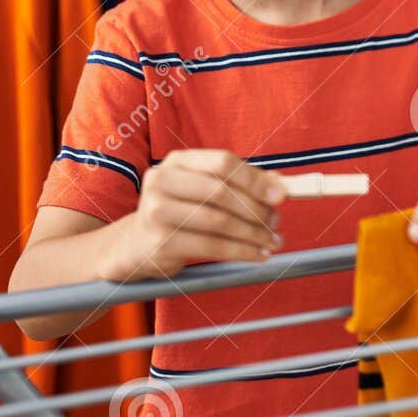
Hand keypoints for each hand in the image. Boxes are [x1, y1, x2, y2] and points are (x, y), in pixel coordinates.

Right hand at [100, 149, 284, 281]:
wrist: (135, 246)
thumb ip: (240, 185)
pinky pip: (210, 246)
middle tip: (277, 223)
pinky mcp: (159, 242)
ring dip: (253, 234)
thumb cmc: (180, 214)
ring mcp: (156, 211)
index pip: (222, 162)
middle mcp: (162, 180)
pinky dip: (240, 251)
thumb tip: (280, 185)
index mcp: (178, 161)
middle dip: (257, 210)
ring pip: (218, 221)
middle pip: (221, 192)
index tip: (282, 195)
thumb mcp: (204, 192)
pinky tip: (257, 255)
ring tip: (272, 241)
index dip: (255, 179)